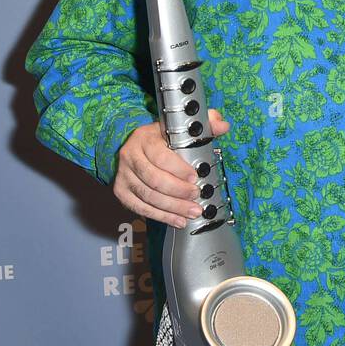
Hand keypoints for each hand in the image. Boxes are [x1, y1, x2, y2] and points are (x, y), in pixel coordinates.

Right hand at [112, 111, 230, 227]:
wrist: (138, 147)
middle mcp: (130, 156)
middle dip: (178, 191)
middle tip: (196, 196)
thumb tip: (223, 126)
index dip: (178, 169)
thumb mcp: (181, 128)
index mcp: (144, 138)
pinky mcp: (121, 191)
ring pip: (148, 196)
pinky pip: (140, 208)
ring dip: (172, 207)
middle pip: (153, 179)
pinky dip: (161, 216)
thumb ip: (205, 125)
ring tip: (191, 211)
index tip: (195, 177)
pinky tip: (177, 220)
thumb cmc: (163, 139)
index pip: (160, 156)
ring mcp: (123, 175)